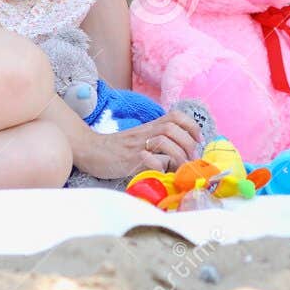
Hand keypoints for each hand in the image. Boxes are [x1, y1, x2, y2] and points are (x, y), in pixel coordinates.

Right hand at [75, 110, 202, 178]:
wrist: (90, 150)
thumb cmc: (116, 148)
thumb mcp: (139, 138)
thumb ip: (158, 142)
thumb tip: (180, 156)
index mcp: (150, 127)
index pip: (175, 116)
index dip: (191, 126)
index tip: (198, 140)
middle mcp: (145, 133)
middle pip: (173, 128)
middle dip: (188, 143)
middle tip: (191, 159)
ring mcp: (137, 146)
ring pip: (164, 140)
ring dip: (178, 155)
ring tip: (180, 168)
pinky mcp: (129, 160)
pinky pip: (150, 159)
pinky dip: (160, 166)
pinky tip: (162, 173)